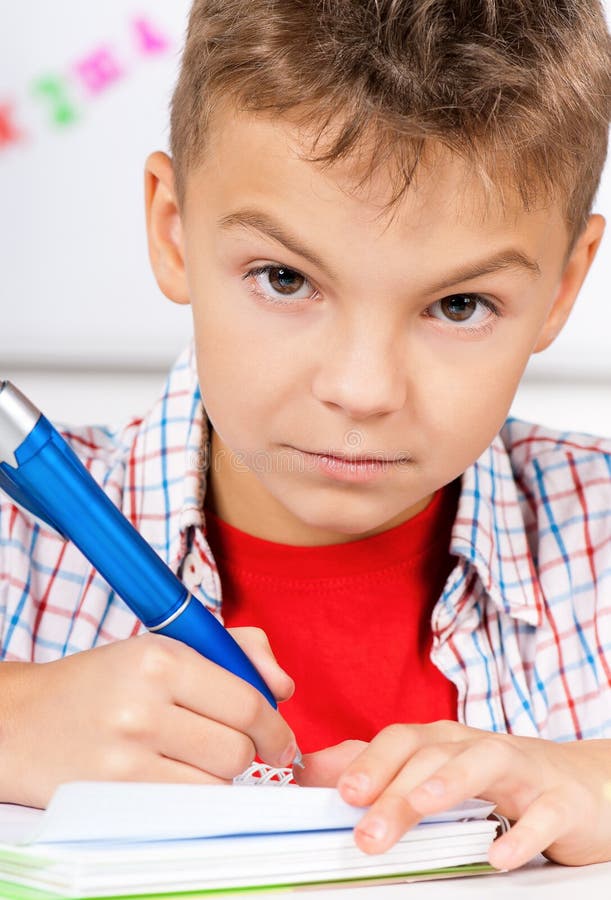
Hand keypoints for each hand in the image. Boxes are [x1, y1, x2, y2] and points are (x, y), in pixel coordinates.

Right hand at [0, 628, 295, 807]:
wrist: (24, 720)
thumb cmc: (107, 681)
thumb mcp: (166, 646)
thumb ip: (238, 652)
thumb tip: (284, 686)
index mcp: (161, 657)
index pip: (247, 703)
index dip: (276, 728)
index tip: (280, 741)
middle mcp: (143, 704)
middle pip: (237, 750)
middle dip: (247, 753)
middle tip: (230, 746)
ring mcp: (125, 754)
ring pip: (216, 783)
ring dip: (218, 776)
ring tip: (192, 757)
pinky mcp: (113, 794)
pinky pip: (186, 806)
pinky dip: (193, 795)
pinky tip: (175, 776)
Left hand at [293, 721, 610, 869]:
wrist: (582, 785)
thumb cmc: (499, 780)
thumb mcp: (434, 769)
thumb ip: (376, 768)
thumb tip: (310, 771)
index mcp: (446, 741)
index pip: (401, 740)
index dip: (370, 762)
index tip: (341, 794)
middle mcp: (478, 746)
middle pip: (432, 757)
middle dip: (395, 792)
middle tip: (366, 834)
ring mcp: (523, 770)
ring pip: (483, 763)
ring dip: (449, 784)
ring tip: (421, 807)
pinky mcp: (561, 801)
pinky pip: (544, 813)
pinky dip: (522, 833)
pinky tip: (499, 855)